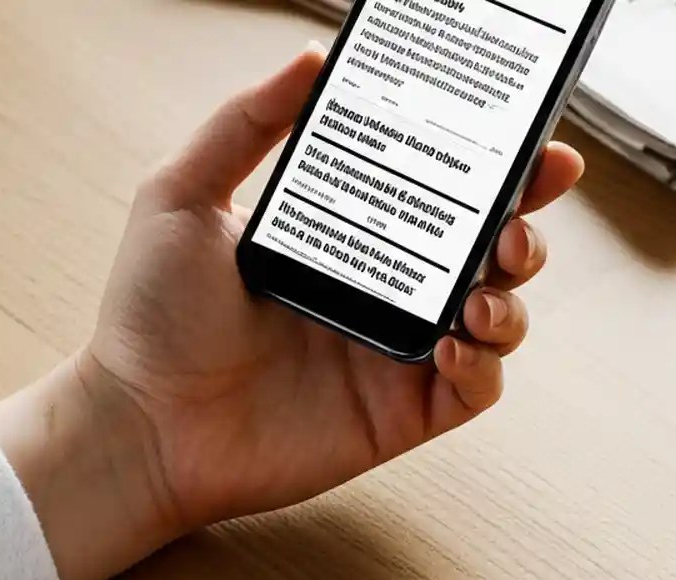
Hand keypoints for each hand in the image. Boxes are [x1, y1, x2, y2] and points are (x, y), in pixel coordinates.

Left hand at [0, 45, 583, 579]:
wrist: (139, 424)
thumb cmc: (151, 317)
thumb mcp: (185, 196)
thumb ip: (246, 123)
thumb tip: (309, 59)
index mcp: (353, 239)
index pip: (443, 197)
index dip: (500, 174)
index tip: (536, 149)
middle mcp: (387, 293)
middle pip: (489, 256)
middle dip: (524, 232)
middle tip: (515, 225)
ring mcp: (399, 355)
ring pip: (499, 320)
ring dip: (511, 300)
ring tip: (484, 291)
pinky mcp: (403, 414)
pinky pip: (475, 390)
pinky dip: (483, 366)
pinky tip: (452, 346)